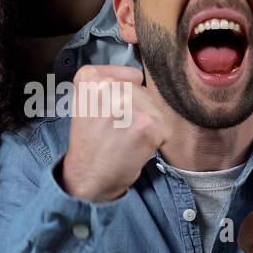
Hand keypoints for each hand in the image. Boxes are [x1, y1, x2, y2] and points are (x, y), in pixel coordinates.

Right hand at [61, 65, 168, 202]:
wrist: (87, 178)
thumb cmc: (90, 143)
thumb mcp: (87, 102)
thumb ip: (109, 83)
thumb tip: (140, 77)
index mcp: (90, 77)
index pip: (132, 75)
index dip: (127, 97)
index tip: (110, 114)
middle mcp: (107, 85)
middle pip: (145, 93)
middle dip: (138, 112)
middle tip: (118, 130)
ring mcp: (127, 104)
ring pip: (156, 109)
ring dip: (147, 126)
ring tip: (126, 139)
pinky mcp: (146, 123)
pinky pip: (164, 127)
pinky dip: (155, 141)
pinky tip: (135, 148)